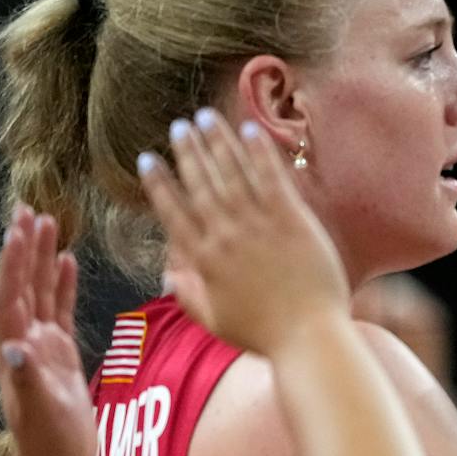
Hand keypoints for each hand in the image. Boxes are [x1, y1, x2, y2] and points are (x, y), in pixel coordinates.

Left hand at [0, 205, 92, 455]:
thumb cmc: (48, 445)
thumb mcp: (39, 412)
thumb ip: (27, 378)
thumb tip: (15, 346)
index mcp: (15, 349)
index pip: (11, 297)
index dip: (13, 264)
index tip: (18, 230)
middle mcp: (24, 341)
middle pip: (22, 285)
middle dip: (24, 248)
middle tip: (28, 209)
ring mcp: (42, 346)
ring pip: (41, 292)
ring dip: (42, 259)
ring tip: (48, 223)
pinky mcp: (61, 355)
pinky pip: (61, 311)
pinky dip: (64, 285)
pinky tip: (69, 261)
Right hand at [140, 110, 349, 353]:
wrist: (309, 337)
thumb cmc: (264, 335)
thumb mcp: (214, 321)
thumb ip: (188, 296)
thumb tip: (167, 277)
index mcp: (203, 260)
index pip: (172, 212)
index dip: (158, 183)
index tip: (147, 159)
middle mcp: (226, 236)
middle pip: (200, 184)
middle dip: (187, 151)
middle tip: (179, 126)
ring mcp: (259, 225)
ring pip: (232, 173)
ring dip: (217, 142)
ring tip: (205, 117)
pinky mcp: (292, 220)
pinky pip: (272, 177)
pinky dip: (259, 152)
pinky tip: (249, 130)